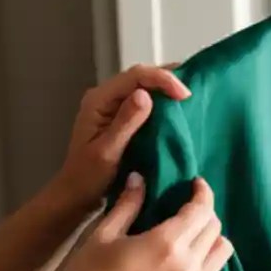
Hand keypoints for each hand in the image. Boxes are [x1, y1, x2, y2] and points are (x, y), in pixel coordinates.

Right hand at [45, 174, 231, 270]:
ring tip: (191, 234)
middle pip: (214, 230)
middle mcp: (187, 267)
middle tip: (187, 208)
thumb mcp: (104, 234)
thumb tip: (140, 178)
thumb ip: (129, 204)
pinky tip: (181, 260)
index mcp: (167, 243)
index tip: (196, 183)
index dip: (203, 192)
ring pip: (221, 255)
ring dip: (211, 238)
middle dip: (204, 213)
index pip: (201, 210)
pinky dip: (203, 262)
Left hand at [51, 64, 190, 213]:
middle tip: (192, 92)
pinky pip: (145, 100)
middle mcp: (105, 97)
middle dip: (167, 79)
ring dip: (166, 87)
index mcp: (98, 100)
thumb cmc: (88, 178)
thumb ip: (125, 124)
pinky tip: (177, 107)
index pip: (134, 77)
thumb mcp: (107, 153)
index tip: (185, 95)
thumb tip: (145, 95)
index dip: (162, 79)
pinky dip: (163, 100)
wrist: (78, 194)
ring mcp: (113, 106)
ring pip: (144, 85)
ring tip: (189, 95)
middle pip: (140, 75)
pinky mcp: (123, 116)